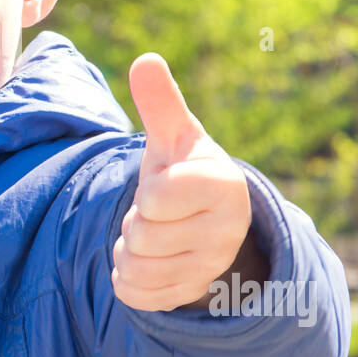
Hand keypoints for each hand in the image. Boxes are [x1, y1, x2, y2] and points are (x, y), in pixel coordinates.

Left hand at [111, 53, 252, 311]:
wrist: (204, 219)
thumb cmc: (184, 168)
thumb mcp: (174, 135)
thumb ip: (159, 102)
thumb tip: (145, 60)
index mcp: (226, 188)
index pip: (157, 198)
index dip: (149, 191)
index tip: (165, 185)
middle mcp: (228, 234)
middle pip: (142, 235)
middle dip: (136, 220)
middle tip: (157, 211)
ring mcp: (210, 269)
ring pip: (136, 267)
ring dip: (129, 248)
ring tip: (154, 231)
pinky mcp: (188, 296)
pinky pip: (134, 294)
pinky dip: (129, 276)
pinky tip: (150, 259)